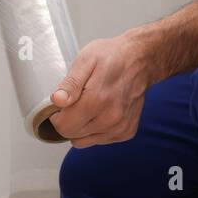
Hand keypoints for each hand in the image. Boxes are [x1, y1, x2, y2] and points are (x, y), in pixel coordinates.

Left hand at [48, 31, 156, 147]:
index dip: (56, 115)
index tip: (61, 104)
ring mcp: (120, 127)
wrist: (141, 60)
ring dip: (81, 126)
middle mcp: (110, 118)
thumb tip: (57, 100)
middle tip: (75, 101)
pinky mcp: (127, 132)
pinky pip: (99, 140)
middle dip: (68, 120)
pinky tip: (101, 111)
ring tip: (89, 105)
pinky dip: (96, 129)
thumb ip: (70, 83)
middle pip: (72, 135)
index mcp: (97, 100)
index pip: (63, 126)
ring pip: (85, 141)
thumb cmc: (112, 56)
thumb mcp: (86, 60)